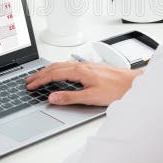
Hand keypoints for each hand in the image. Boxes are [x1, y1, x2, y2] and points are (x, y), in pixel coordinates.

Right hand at [25, 62, 142, 106]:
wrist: (133, 83)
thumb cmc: (116, 89)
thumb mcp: (91, 97)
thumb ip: (70, 97)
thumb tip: (52, 98)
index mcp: (79, 71)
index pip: (53, 74)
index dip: (40, 80)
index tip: (30, 86)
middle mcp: (82, 66)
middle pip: (55, 67)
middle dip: (40, 73)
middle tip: (29, 80)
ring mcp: (87, 65)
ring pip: (62, 65)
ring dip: (48, 70)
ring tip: (39, 76)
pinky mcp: (91, 67)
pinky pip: (69, 65)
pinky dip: (58, 69)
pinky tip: (60, 72)